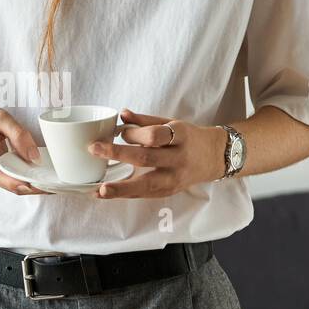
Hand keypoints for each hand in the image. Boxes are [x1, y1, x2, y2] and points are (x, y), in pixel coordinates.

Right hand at [0, 103, 49, 195]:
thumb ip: (18, 135)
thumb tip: (35, 156)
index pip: (4, 179)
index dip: (26, 185)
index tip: (45, 185)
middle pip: (14, 187)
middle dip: (37, 187)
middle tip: (60, 183)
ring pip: (15, 187)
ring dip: (35, 185)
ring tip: (56, 179)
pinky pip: (13, 181)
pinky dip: (28, 179)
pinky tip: (43, 175)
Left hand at [89, 107, 226, 197]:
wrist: (214, 158)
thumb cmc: (188, 138)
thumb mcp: (171, 123)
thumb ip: (145, 121)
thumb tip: (121, 114)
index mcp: (181, 137)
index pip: (156, 136)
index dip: (136, 134)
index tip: (120, 131)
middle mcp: (179, 159)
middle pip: (146, 158)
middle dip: (118, 154)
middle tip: (94, 149)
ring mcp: (174, 179)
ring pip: (145, 185)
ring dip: (120, 188)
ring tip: (99, 189)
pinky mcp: (168, 192)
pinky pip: (143, 194)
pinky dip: (123, 194)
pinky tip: (103, 193)